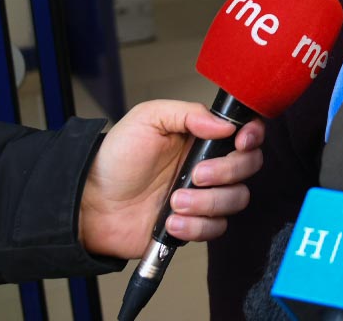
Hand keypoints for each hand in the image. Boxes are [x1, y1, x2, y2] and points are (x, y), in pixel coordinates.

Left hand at [77, 100, 264, 257]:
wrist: (90, 203)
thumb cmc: (115, 158)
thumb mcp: (147, 118)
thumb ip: (188, 113)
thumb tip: (225, 125)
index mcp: (203, 137)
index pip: (246, 132)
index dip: (252, 136)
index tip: (240, 141)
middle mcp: (209, 165)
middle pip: (249, 166)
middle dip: (226, 171)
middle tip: (195, 174)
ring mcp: (203, 196)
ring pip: (237, 199)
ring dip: (208, 202)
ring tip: (174, 201)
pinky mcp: (194, 225)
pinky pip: (216, 228)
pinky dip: (196, 226)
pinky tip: (170, 221)